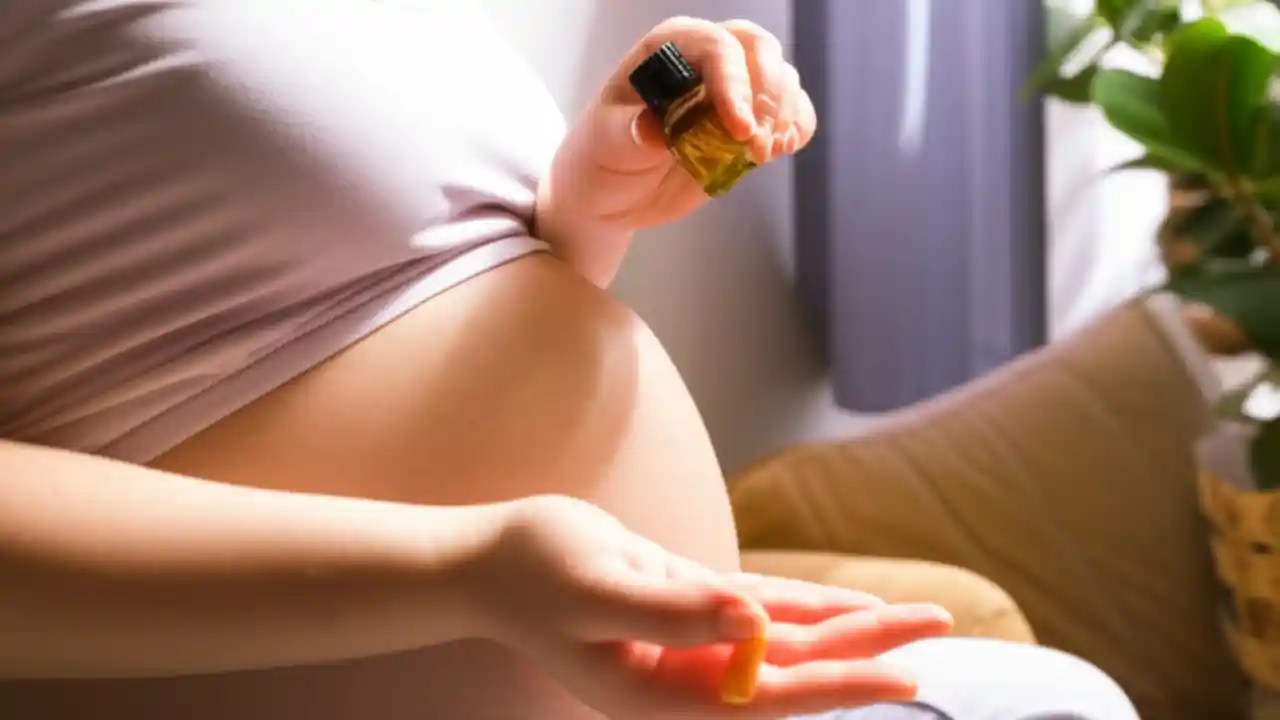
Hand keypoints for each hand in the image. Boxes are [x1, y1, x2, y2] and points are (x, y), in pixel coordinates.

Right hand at [473, 495, 952, 718]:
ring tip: (915, 616)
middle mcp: (684, 678)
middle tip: (939, 626)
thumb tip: (752, 618)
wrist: (491, 560)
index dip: (838, 685)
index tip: (902, 674)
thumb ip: (672, 613)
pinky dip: (805, 607)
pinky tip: (848, 608)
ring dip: (849, 628)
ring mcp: (690, 645)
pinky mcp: (688, 609)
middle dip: (867, 650)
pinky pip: (759, 610)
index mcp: (660, 693)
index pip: (768, 697)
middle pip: (794, 669)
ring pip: (786, 640)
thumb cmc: (529, 574)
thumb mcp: (595, 592)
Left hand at [535, 17, 816, 284]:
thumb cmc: (603, 156)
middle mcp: (708, 59)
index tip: (739, 128)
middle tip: (754, 145)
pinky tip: (776, 151)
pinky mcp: (752, 123)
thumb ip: (627, 134)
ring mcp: (735, 90)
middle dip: (768, 96)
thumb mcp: (605, 144)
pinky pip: (792, 113)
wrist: (612, 192)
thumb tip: (652, 131)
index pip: (716, 49)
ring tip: (759, 154)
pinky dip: (795, 130)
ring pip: (783, 80)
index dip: (734, 85)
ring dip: (782, 117)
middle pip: (761, 51)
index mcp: (670, 47)